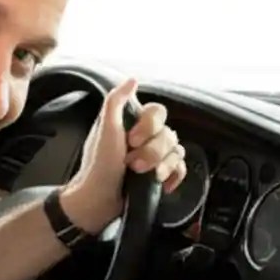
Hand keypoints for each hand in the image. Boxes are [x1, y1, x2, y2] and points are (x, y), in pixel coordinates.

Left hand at [60, 78, 186, 232]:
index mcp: (133, 123)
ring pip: (176, 151)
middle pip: (169, 134)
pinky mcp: (160, 175)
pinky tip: (162, 183)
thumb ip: (115, 101)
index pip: (158, 113)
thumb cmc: (98, 164)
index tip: (132, 140)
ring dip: (162, 165)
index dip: (150, 126)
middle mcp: (146, 138)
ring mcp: (154, 157)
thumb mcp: (104, 129)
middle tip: (132, 164)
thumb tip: (132, 80)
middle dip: (152, 152)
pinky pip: (180, 169)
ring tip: (144, 175)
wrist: (99, 200)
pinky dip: (174, 175)